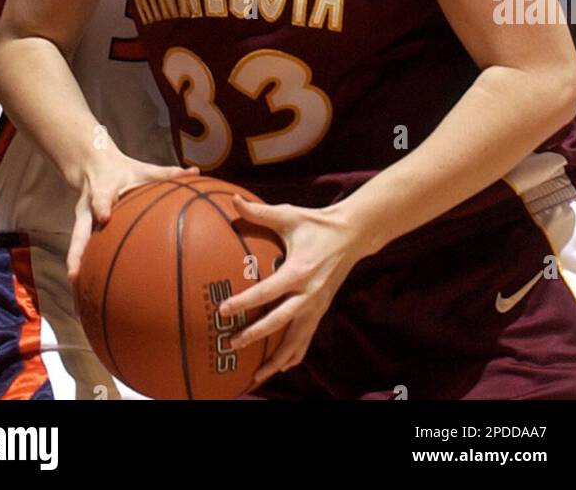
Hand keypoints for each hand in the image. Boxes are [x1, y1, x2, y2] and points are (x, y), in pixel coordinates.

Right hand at [67, 147, 198, 280]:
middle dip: (77, 250)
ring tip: (74, 283)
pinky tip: (84, 287)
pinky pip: (81, 248)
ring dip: (75, 262)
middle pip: (80, 230)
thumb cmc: (125, 172)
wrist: (93, 166)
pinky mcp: (83, 229)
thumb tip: (195, 172)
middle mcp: (88, 207)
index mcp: (103, 190)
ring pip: (77, 242)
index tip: (104, 216)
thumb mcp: (144, 170)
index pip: (101, 197)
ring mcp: (83, 220)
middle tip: (74, 271)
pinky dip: (81, 265)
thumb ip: (167, 174)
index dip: (102, 206)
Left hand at [217, 194, 360, 385]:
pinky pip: (307, 339)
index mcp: (299, 270)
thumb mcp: (289, 214)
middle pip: (280, 322)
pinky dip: (294, 355)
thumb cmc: (316, 223)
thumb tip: (233, 200)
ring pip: (296, 340)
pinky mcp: (321, 310)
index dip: (244, 302)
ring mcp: (317, 305)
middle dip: (255, 335)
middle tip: (231, 344)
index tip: (222, 311)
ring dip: (277, 358)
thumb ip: (260, 211)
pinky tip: (281, 367)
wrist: (352, 234)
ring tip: (257, 375)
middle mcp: (309, 293)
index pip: (267, 292)